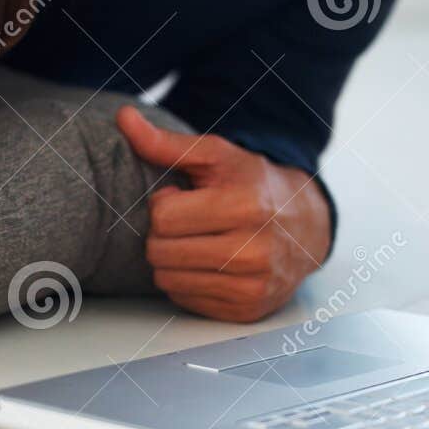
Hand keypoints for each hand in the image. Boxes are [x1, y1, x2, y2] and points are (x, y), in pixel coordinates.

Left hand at [116, 105, 331, 320]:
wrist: (305, 225)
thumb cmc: (254, 185)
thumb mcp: (216, 156)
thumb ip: (165, 143)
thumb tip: (123, 119)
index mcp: (245, 206)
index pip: (162, 218)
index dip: (164, 204)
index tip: (183, 197)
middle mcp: (253, 251)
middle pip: (160, 252)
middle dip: (163, 234)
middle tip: (187, 222)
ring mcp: (252, 285)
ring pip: (167, 280)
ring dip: (171, 259)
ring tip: (196, 240)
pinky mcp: (247, 310)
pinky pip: (185, 300)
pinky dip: (187, 281)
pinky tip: (207, 263)